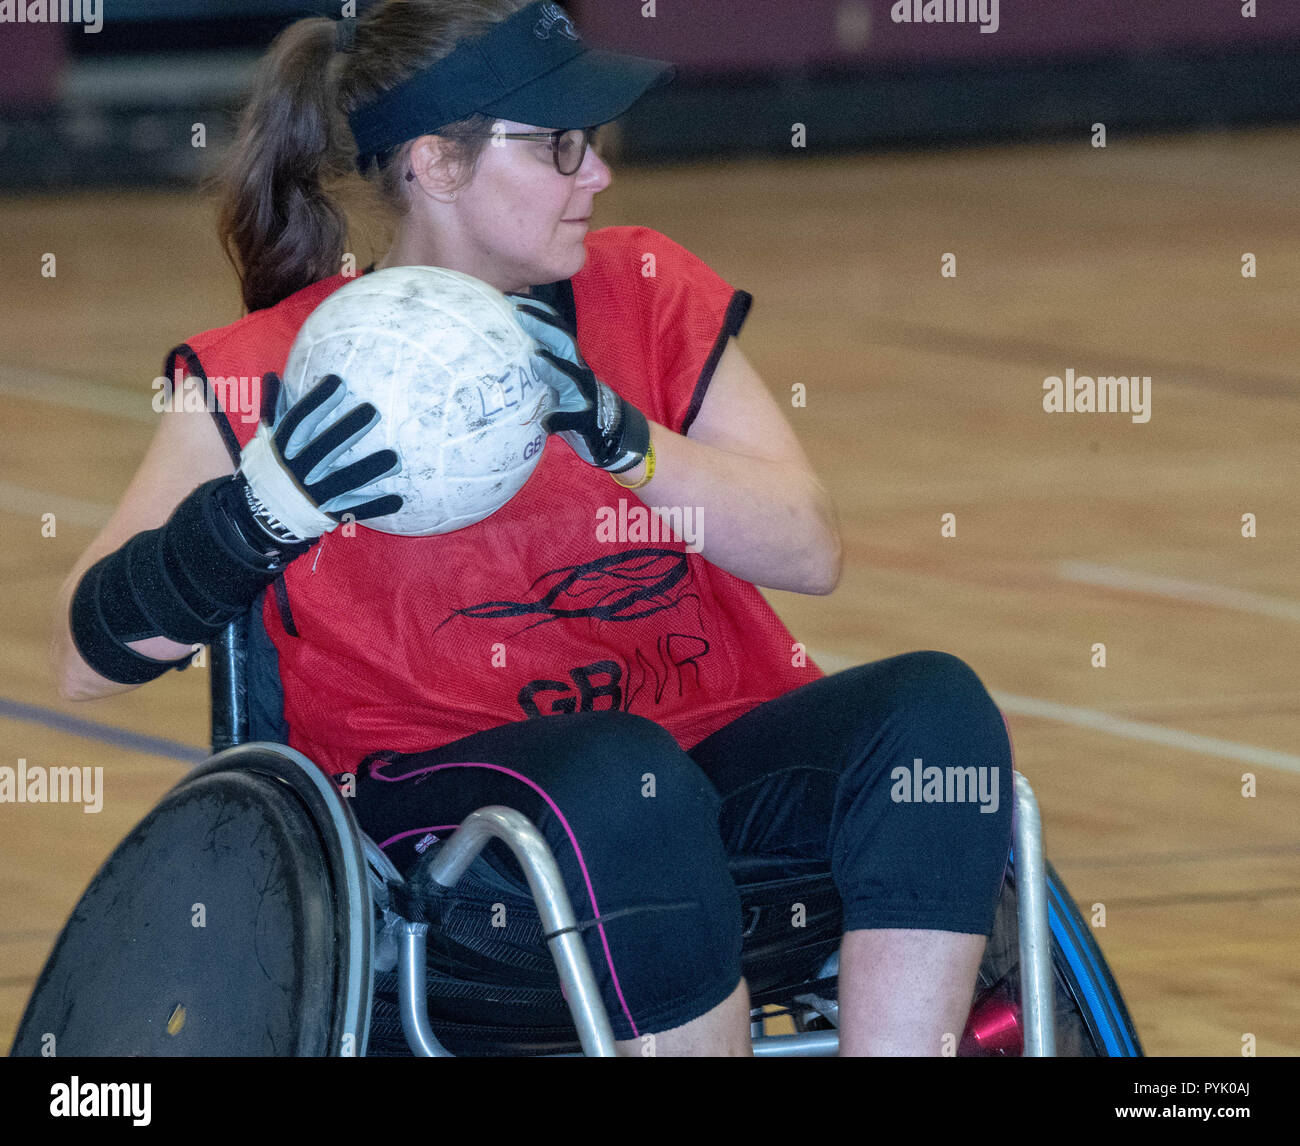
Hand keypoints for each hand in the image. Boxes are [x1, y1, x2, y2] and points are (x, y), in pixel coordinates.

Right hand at [234, 372, 402, 552]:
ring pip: (346, 480)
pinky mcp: (330, 512)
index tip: (338, 382)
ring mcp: (315, 494)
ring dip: (370, 470)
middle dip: (348, 430)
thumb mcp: (265, 439)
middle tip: (373, 411)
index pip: (301, 421)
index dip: (318, 402)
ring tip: (395, 459)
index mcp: (284, 448)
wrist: (262, 516)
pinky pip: (356, 509)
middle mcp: (300, 470)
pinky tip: (399, 499)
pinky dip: (377, 506)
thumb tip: (273, 377)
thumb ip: (272, 409)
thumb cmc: (269, 469)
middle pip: (325, 448)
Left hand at [509, 296, 649, 472]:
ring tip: (535, 353)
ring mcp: (584, 394)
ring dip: (553, 364)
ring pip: (570, 373)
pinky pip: (574, 415)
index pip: (552, 329)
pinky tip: (547, 415)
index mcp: (569, 361)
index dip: (535, 311)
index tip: (510, 297)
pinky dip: (562, 417)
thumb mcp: (560, 385)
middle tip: (516, 310)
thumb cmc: (583, 409)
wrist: (617, 435)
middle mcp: (578, 371)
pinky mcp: (586, 420)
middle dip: (540, 324)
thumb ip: (541, 372)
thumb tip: (510, 359)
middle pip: (562, 341)